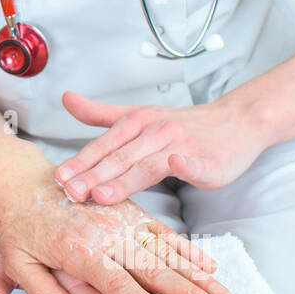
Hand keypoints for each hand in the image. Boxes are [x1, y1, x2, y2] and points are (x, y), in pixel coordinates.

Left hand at [0, 150, 231, 293]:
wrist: (22, 179)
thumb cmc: (18, 225)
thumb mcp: (15, 261)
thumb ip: (42, 293)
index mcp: (77, 250)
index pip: (115, 284)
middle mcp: (105, 234)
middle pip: (152, 270)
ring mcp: (121, 221)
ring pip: (166, 252)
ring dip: (197, 278)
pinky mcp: (130, 211)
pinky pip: (163, 232)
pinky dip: (188, 251)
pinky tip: (210, 267)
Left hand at [54, 91, 269, 204]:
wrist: (236, 120)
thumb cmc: (183, 124)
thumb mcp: (138, 115)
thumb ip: (101, 114)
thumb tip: (66, 98)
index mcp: (136, 123)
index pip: (103, 145)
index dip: (80, 162)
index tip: (58, 178)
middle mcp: (155, 131)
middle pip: (120, 157)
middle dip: (92, 176)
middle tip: (70, 193)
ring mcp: (182, 144)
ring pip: (148, 164)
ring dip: (124, 179)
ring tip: (101, 195)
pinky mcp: (208, 159)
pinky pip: (195, 162)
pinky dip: (186, 163)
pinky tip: (176, 163)